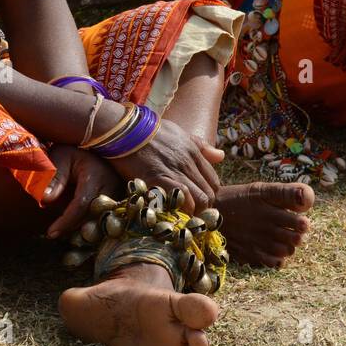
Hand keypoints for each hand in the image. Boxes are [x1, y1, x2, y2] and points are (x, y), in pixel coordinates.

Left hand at [42, 145, 121, 239]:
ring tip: (63, 232)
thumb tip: (45, 199)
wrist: (96, 146)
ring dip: (82, 229)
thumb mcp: (61, 158)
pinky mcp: (118, 203)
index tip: (51, 233)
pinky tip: (75, 228)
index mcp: (96, 175)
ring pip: (101, 222)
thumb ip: (55, 178)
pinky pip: (106, 221)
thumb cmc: (73, 153)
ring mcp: (118, 196)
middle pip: (93, 217)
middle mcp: (111, 187)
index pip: (82, 204)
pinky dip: (90, 227)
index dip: (66, 221)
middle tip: (55, 233)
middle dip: (74, 228)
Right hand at [108, 117, 222, 213]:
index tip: (197, 202)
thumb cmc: (148, 130)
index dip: (208, 195)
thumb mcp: (179, 133)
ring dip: (194, 212)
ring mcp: (175, 171)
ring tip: (182, 217)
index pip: (213, 181)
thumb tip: (221, 156)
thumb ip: (200, 146)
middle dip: (203, 208)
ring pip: (200, 199)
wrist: (124, 128)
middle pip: (209, 194)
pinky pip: (181, 198)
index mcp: (193, 152)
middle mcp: (188, 163)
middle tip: (190, 215)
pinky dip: (180, 209)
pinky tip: (172, 213)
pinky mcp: (158, 178)